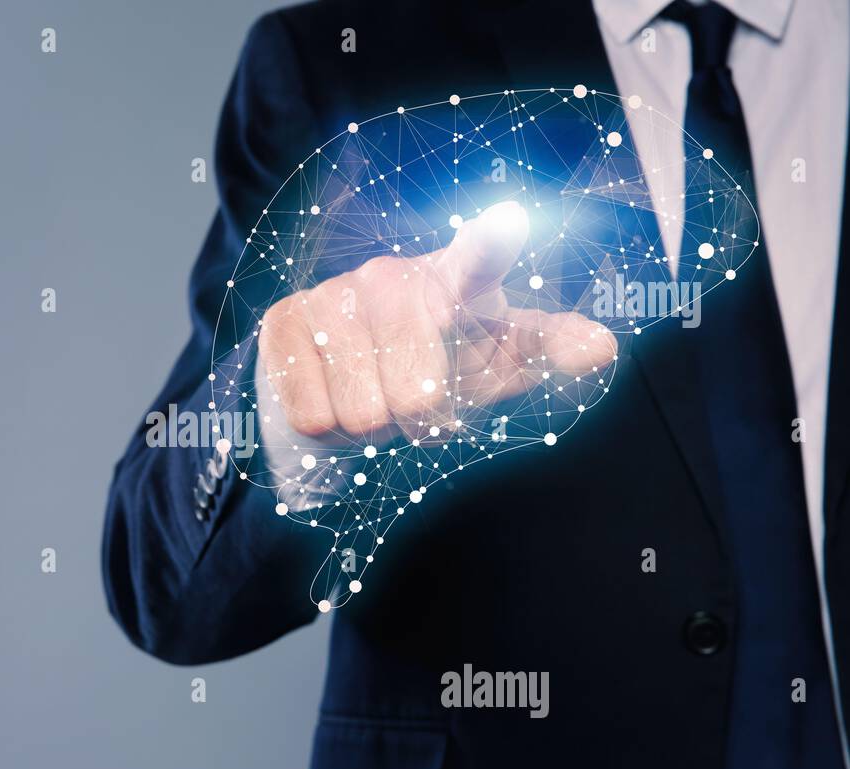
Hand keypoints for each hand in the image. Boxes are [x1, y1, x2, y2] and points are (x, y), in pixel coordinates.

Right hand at [256, 201, 616, 443]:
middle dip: (417, 424)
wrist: (349, 380)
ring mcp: (333, 295)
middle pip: (417, 398)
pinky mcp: (283, 321)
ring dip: (369, 428)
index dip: (492, 243)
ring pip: (361, 414)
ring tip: (370, 399)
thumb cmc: (439, 366)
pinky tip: (332, 398)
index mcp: (457, 283)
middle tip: (411, 404)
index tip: (508, 223)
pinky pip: (313, 415)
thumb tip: (603, 349)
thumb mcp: (500, 361)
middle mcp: (392, 278)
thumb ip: (549, 351)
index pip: (479, 261)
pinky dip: (326, 427)